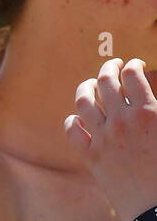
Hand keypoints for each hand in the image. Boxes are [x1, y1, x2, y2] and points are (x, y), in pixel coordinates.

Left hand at [65, 58, 156, 220]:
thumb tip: (152, 104)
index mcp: (149, 112)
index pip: (133, 75)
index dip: (132, 65)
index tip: (134, 64)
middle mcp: (122, 121)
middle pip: (106, 82)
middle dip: (108, 68)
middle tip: (112, 66)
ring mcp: (103, 138)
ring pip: (83, 101)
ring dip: (86, 87)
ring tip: (91, 85)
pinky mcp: (91, 156)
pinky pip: (72, 130)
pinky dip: (73, 120)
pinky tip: (77, 118)